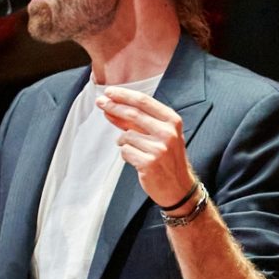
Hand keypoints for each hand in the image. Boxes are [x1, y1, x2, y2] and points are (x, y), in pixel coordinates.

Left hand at [98, 86, 195, 210]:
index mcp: (172, 121)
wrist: (178, 187)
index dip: (124, 95)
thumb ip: (136, 121)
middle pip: (133, 113)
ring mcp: (159, 148)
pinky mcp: (149, 163)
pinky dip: (127, 154)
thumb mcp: (158, 135)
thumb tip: (111, 107)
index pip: (144, 101)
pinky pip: (126, 151)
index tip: (109, 92)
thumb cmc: (167, 158)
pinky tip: (138, 160)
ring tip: (135, 150)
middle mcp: (168, 132)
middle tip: (100, 103)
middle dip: (113, 106)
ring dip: (123, 141)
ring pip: (126, 136)